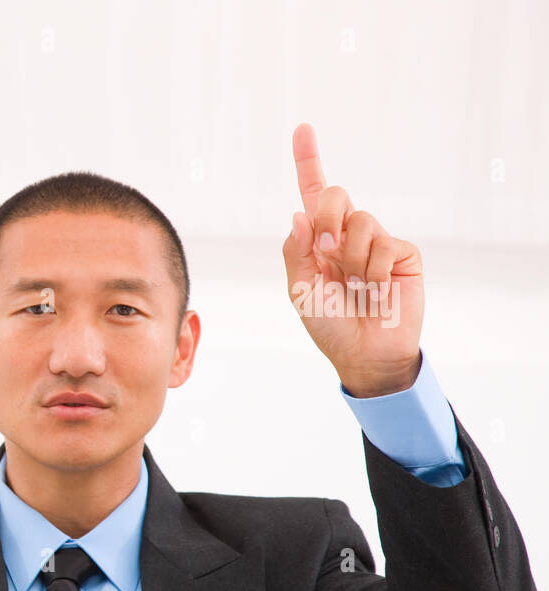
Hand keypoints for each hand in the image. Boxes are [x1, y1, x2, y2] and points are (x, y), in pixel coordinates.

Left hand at [281, 123, 423, 397]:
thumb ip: (296, 251)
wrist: (362, 353)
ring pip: (359, 221)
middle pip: (335, 196)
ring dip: (349, 257)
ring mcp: (377, 242)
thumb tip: (299, 213)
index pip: (313, 194)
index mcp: (319, 240)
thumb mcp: (300, 289)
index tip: (302, 127)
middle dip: (326, 220)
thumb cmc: (328, 323)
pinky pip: (383, 244)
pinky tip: (376, 290)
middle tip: (327, 253)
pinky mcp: (403, 254)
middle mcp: (348, 235)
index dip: (308, 161)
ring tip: (355, 284)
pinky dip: (373, 270)